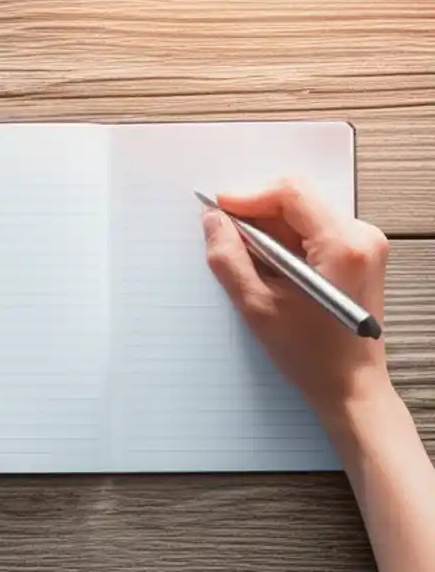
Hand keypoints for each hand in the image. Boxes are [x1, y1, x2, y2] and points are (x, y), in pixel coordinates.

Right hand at [201, 178, 390, 418]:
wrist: (351, 386)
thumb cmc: (312, 355)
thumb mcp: (257, 306)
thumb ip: (229, 258)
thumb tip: (213, 221)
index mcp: (343, 246)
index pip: (291, 192)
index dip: (248, 196)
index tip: (219, 211)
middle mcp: (362, 237)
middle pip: (297, 200)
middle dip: (257, 214)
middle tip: (228, 239)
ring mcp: (364, 245)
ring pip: (302, 214)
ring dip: (270, 230)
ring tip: (251, 262)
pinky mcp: (359, 254)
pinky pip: (313, 230)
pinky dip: (285, 241)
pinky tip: (272, 268)